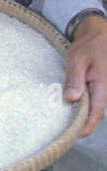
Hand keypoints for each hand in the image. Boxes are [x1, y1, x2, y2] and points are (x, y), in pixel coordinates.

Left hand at [66, 15, 106, 136]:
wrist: (97, 34)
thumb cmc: (88, 46)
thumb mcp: (77, 60)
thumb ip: (75, 79)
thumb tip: (71, 98)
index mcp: (103, 84)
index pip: (97, 111)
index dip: (88, 125)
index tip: (77, 135)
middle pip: (96, 111)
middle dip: (84, 122)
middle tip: (67, 130)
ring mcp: (104, 87)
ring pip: (95, 105)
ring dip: (83, 113)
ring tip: (67, 120)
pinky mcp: (100, 85)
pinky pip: (94, 98)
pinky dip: (84, 104)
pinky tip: (71, 105)